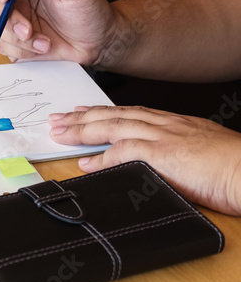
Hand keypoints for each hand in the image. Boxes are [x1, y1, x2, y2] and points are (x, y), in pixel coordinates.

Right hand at [0, 0, 122, 66]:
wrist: (98, 42)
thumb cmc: (91, 10)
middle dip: (7, 18)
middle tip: (28, 29)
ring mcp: (14, 16)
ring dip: (18, 38)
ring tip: (43, 41)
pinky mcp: (15, 38)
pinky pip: (3, 45)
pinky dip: (22, 50)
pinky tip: (42, 46)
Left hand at [49, 105, 240, 214]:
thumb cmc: (236, 169)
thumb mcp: (202, 155)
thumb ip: (177, 157)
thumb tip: (161, 167)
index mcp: (177, 124)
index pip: (131, 113)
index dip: (103, 112)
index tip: (83, 111)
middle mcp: (167, 125)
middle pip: (114, 116)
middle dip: (82, 117)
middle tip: (57, 119)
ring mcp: (164, 137)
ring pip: (112, 128)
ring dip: (82, 130)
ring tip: (59, 134)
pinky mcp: (162, 154)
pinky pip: (123, 152)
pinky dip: (101, 157)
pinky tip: (84, 163)